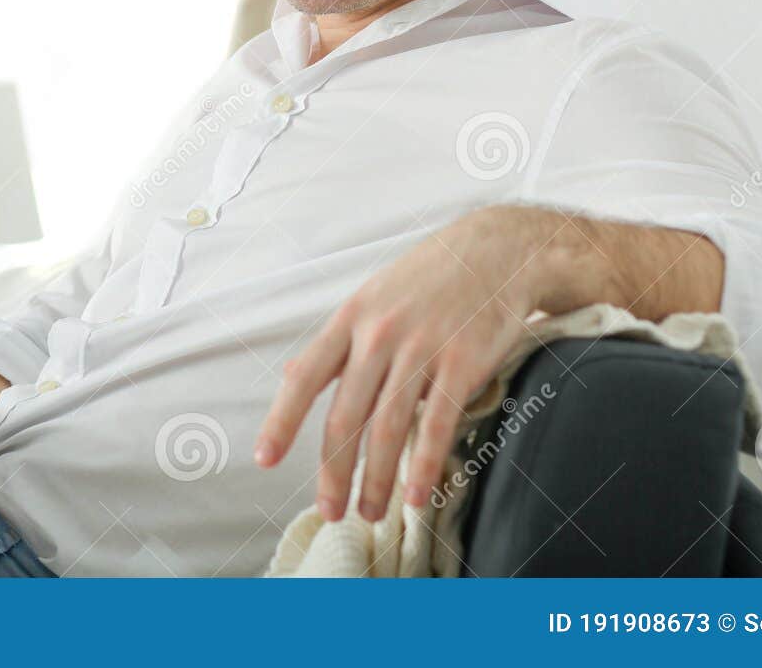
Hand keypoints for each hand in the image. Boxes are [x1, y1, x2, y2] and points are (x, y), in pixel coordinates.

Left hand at [254, 215, 544, 520]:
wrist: (497, 250)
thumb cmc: (430, 278)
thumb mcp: (371, 297)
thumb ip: (337, 342)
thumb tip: (293, 374)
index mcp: (350, 319)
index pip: (305, 378)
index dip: (281, 421)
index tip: (265, 459)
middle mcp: (379, 334)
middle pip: (346, 416)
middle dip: (333, 471)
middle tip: (329, 511)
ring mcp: (422, 348)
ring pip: (388, 427)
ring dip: (377, 479)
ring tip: (370, 511)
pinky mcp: (463, 362)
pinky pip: (437, 423)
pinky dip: (423, 465)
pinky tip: (416, 495)